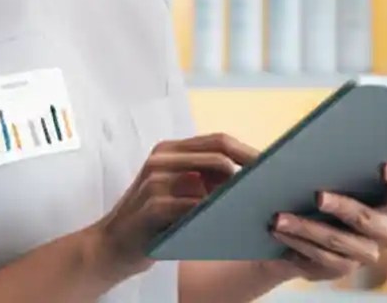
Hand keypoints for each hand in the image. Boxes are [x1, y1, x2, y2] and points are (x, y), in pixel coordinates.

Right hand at [89, 133, 259, 278]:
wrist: (110, 246)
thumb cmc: (151, 222)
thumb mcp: (177, 193)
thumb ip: (204, 180)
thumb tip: (251, 177)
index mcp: (169, 151)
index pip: (219, 141)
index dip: (249, 152)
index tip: (276, 167)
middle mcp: (162, 158)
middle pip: (220, 152)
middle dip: (251, 169)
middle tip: (274, 189)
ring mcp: (155, 179)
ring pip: (212, 176)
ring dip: (237, 194)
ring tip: (256, 209)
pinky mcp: (153, 204)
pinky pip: (195, 205)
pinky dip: (216, 215)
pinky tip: (230, 227)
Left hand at [264, 163, 386, 282]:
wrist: (288, 231)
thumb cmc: (304, 189)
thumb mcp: (305, 171)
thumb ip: (300, 156)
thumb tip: (264, 146)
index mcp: (385, 199)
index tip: (384, 166)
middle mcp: (382, 229)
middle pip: (368, 218)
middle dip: (343, 207)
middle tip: (318, 196)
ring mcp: (363, 252)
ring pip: (338, 240)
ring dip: (306, 228)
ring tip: (279, 217)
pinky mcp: (340, 269)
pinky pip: (320, 257)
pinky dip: (297, 242)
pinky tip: (278, 231)